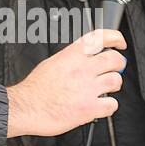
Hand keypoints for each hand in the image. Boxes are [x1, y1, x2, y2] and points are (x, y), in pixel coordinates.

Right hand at [6, 28, 126, 136]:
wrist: (25, 108)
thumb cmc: (34, 89)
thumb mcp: (51, 63)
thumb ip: (71, 59)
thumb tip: (84, 58)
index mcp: (72, 55)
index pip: (101, 37)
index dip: (115, 38)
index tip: (119, 43)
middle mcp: (82, 69)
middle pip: (115, 59)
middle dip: (118, 64)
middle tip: (114, 69)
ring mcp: (87, 88)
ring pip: (117, 81)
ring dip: (114, 85)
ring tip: (104, 89)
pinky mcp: (89, 108)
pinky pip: (112, 104)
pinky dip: (109, 106)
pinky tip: (100, 106)